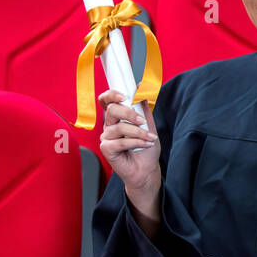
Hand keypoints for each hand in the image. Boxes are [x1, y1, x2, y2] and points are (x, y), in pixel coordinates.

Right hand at [98, 89, 161, 204]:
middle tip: (143, 121)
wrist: (147, 168)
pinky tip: (145, 145)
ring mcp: (106, 137)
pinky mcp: (106, 148)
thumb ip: (144, 109)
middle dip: (129, 113)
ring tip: (150, 138)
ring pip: (119, 127)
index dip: (112, 95)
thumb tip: (142, 88)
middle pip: (111, 110)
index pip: (107, 101)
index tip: (125, 95)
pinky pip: (120, 141)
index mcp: (117, 117)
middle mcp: (109, 126)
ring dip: (138, 132)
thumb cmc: (146, 148)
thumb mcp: (149, 125)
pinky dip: (136, 142)